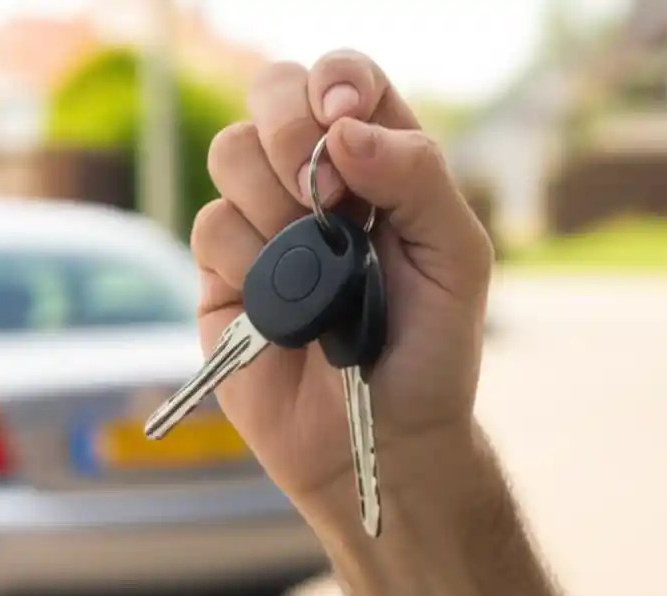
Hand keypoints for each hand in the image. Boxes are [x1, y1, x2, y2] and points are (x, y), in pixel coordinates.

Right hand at [194, 51, 493, 506]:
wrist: (378, 443)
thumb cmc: (430, 353)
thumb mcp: (457, 259)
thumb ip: (416, 177)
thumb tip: (339, 131)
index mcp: (380, 165)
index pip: (346, 81)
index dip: (334, 83)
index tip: (340, 125)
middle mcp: (315, 185)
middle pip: (271, 93)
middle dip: (287, 129)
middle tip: (320, 194)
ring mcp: (264, 227)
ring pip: (230, 154)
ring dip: (271, 204)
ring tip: (311, 267)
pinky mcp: (221, 275)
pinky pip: (210, 227)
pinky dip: (247, 262)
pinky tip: (280, 306)